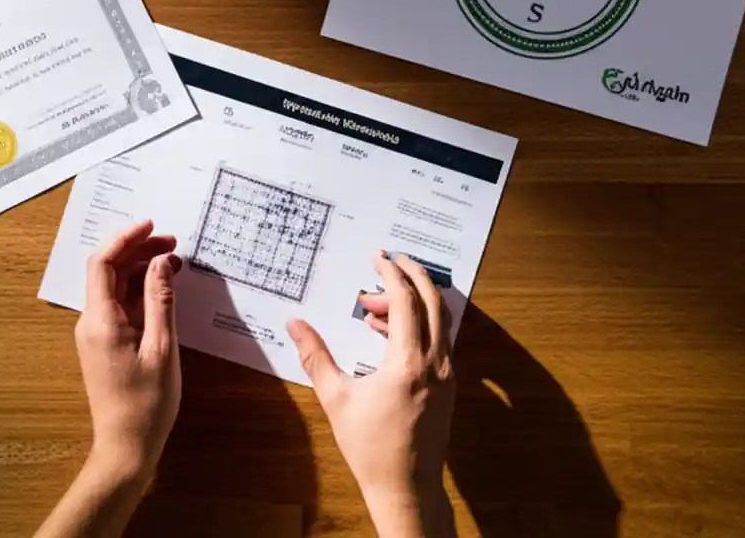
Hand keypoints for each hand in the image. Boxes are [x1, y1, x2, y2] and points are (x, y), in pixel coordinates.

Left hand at [76, 219, 182, 480]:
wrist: (126, 447)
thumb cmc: (147, 403)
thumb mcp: (162, 347)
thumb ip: (160, 300)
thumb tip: (161, 261)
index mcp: (99, 321)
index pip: (102, 263)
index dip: (125, 238)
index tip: (152, 225)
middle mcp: (91, 322)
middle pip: (108, 272)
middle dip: (138, 251)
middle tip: (174, 244)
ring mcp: (96, 334)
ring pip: (115, 288)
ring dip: (141, 270)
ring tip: (174, 263)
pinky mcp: (105, 344)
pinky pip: (119, 306)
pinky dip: (140, 292)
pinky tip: (163, 290)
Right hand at [288, 252, 454, 536]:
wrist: (406, 486)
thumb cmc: (368, 446)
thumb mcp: (335, 397)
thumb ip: (315, 355)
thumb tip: (294, 324)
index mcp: (408, 362)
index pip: (406, 301)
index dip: (391, 273)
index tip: (377, 257)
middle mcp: (436, 362)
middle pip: (433, 300)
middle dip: (411, 275)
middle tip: (387, 264)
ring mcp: (448, 373)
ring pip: (440, 319)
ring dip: (413, 301)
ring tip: (374, 306)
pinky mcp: (449, 384)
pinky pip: (439, 339)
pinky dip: (419, 324)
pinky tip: (388, 332)